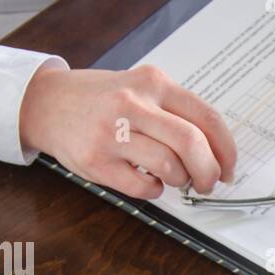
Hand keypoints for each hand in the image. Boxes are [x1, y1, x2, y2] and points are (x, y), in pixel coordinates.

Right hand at [19, 65, 236, 199]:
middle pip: (192, 144)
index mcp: (153, 83)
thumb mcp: (140, 87)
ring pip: (169, 167)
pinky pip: (143, 187)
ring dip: (180, 181)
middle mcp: (133, 103)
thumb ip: (175, 112)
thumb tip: (217, 152)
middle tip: (207, 183)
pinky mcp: (96, 161)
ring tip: (173, 178)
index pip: (207, 118)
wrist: (46, 102)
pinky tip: (147, 181)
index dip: (226, 150)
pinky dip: (154, 190)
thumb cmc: (102, 99)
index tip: (229, 168)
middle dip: (208, 172)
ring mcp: (112, 133)